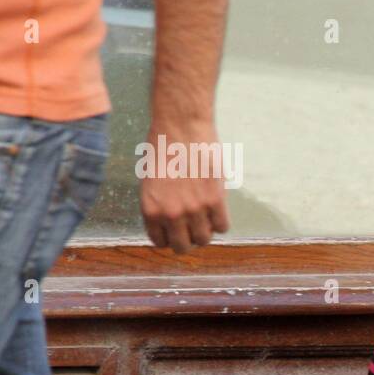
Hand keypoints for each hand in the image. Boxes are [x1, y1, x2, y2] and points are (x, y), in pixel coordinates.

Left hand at [139, 120, 230, 253]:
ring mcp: (195, 209)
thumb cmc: (163, 148)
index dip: (169, 238)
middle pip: (183, 246)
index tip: (175, 232)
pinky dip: (220, 222)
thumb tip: (172, 220)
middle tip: (192, 230)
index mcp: (151, 210)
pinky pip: (222, 226)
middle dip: (187, 241)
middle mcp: (171, 214)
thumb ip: (160, 204)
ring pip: (205, 239)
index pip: (160, 242)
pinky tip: (217, 210)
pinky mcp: (215, 200)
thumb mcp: (151, 182)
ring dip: (205, 233)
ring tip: (206, 220)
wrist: (181, 128)